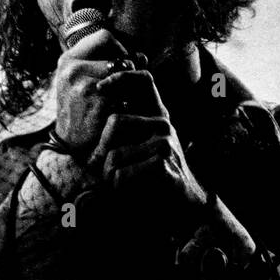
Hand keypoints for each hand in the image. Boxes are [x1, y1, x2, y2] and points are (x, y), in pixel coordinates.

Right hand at [52, 28, 132, 152]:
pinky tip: (124, 114)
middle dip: (130, 74)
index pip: (105, 37)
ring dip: (132, 90)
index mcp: (68, 60)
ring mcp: (86, 86)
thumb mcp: (79, 82)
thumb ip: (103, 64)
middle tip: (128, 89)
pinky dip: (131, 105)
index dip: (120, 49)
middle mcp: (73, 70)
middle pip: (121, 59)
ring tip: (125, 102)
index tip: (124, 65)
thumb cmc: (79, 111)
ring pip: (128, 77)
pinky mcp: (100, 103)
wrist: (71, 147)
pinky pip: (129, 95)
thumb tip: (142, 56)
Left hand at [87, 70, 209, 232]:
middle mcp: (163, 124)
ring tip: (117, 184)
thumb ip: (123, 130)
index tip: (100, 88)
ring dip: (109, 176)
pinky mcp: (164, 164)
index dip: (121, 76)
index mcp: (157, 114)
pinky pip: (122, 174)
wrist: (183, 203)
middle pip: (116, 120)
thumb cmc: (154, 175)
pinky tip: (128, 191)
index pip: (144, 80)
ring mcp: (165, 142)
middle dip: (101, 149)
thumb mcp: (140, 145)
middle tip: (99, 167)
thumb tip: (96, 112)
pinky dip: (118, 187)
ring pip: (115, 155)